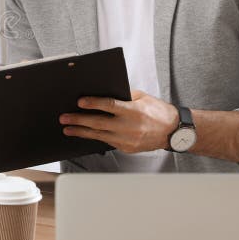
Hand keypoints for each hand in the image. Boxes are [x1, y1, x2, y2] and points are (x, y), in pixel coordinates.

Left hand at [59, 90, 178, 152]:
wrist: (173, 131)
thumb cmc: (158, 111)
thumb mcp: (142, 97)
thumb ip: (123, 95)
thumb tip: (102, 91)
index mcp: (133, 111)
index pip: (109, 106)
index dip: (93, 103)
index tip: (79, 102)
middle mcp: (129, 127)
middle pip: (99, 123)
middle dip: (79, 120)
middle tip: (64, 117)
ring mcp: (127, 140)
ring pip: (99, 135)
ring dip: (81, 132)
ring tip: (67, 129)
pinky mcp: (126, 148)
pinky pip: (106, 141)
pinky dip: (94, 137)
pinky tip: (83, 134)